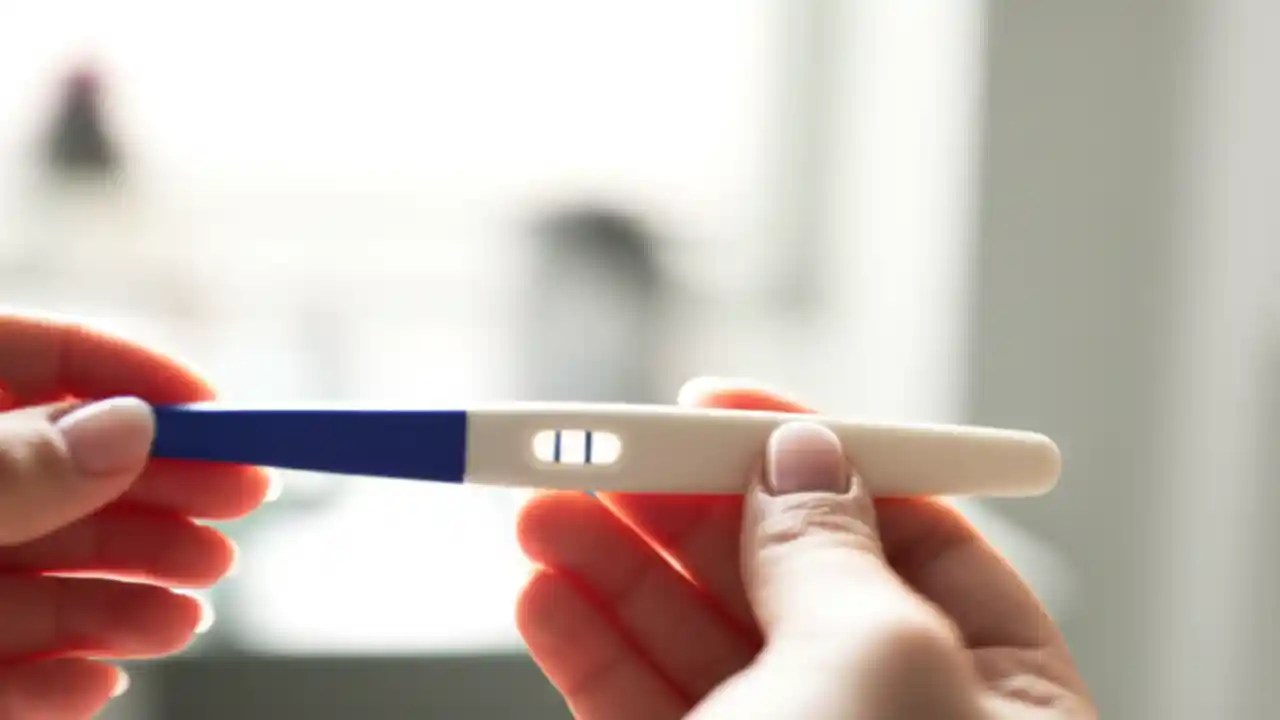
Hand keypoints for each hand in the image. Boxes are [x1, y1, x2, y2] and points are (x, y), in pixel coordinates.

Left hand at [0, 313, 270, 718]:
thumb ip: (13, 467)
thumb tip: (130, 427)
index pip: (40, 355)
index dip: (136, 376)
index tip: (223, 414)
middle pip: (62, 472)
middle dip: (157, 497)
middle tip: (246, 504)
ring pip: (38, 574)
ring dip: (121, 599)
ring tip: (189, 614)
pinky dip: (47, 680)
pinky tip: (98, 681)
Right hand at [515, 378, 1095, 718]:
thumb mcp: (873, 667)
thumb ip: (833, 549)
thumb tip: (804, 451)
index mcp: (999, 703)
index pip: (913, 537)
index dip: (816, 457)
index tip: (721, 402)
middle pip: (786, 581)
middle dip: (687, 505)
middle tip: (602, 445)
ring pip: (699, 644)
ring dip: (614, 567)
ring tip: (539, 506)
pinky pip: (641, 709)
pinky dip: (587, 647)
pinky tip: (541, 592)